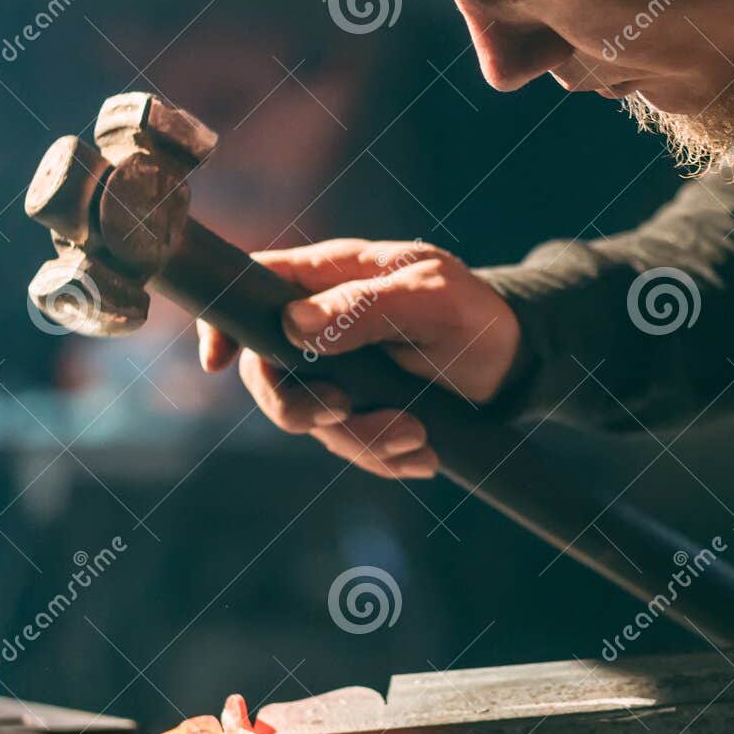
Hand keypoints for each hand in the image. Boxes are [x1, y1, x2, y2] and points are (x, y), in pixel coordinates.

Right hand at [197, 239, 521, 478]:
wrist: (515, 362)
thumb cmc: (474, 311)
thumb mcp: (431, 297)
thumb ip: (364, 306)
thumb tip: (293, 322)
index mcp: (332, 277)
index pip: (255, 284)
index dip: (225, 321)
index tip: (219, 361)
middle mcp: (323, 325)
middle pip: (266, 372)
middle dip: (299, 407)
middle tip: (345, 411)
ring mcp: (338, 373)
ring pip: (312, 421)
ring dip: (362, 440)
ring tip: (418, 436)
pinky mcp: (362, 412)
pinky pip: (349, 446)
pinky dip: (385, 457)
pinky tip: (424, 453)